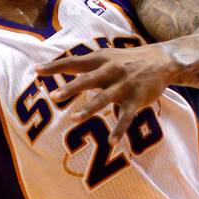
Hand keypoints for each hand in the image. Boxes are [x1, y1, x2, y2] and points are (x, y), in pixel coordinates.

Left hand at [39, 44, 172, 144]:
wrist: (163, 60)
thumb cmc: (128, 61)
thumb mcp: (107, 56)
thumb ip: (87, 66)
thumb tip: (60, 69)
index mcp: (100, 59)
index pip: (74, 62)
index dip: (55, 66)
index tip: (36, 70)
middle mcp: (111, 71)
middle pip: (88, 80)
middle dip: (71, 89)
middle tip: (54, 97)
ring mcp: (124, 86)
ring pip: (104, 99)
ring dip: (89, 109)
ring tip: (74, 119)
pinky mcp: (137, 99)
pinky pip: (126, 117)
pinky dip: (119, 130)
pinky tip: (112, 142)